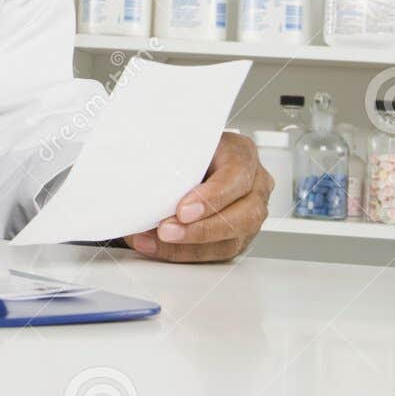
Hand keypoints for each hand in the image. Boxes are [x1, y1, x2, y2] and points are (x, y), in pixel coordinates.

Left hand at [124, 131, 270, 262]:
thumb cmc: (188, 149)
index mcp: (243, 154)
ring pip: (232, 240)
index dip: (212, 197)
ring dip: (190, 246)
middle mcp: (254, 185)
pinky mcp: (237, 236)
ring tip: (156, 242)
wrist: (188, 161)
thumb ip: (170, 154)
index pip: (237, 176)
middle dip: (201, 229)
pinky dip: (186, 253)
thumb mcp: (182, 142)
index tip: (182, 210)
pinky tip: (161, 248)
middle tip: (167, 231)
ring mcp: (250, 213)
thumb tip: (140, 172)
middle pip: (244, 215)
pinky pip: (217, 253)